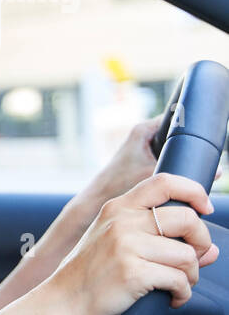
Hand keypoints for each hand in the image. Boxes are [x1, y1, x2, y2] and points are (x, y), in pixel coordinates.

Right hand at [47, 172, 218, 314]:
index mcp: (117, 209)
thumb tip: (211, 250)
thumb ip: (160, 240)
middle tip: (194, 259)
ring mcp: (126, 247)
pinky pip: (179, 280)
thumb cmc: (88, 275)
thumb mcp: (115, 244)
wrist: (62, 303)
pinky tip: (170, 298)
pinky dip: (182, 294)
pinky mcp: (133, 274)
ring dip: (192, 275)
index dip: (194, 191)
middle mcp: (122, 222)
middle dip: (202, 242)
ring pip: (188, 255)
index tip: (205, 208)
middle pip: (187, 218)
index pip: (164, 182)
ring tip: (178, 284)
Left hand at [82, 114, 222, 211]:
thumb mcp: (155, 174)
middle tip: (206, 159)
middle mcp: (145, 134)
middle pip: (178, 134)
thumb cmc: (119, 183)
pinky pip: (168, 159)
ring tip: (196, 168)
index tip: (207, 140)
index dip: (194, 127)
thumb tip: (218, 171)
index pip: (178, 116)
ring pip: (174, 148)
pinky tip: (183, 178)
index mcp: (145, 129)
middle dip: (191, 146)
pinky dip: (176, 167)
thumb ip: (184, 172)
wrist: (98, 198)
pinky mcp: (147, 160)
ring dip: (184, 158)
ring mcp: (146, 147)